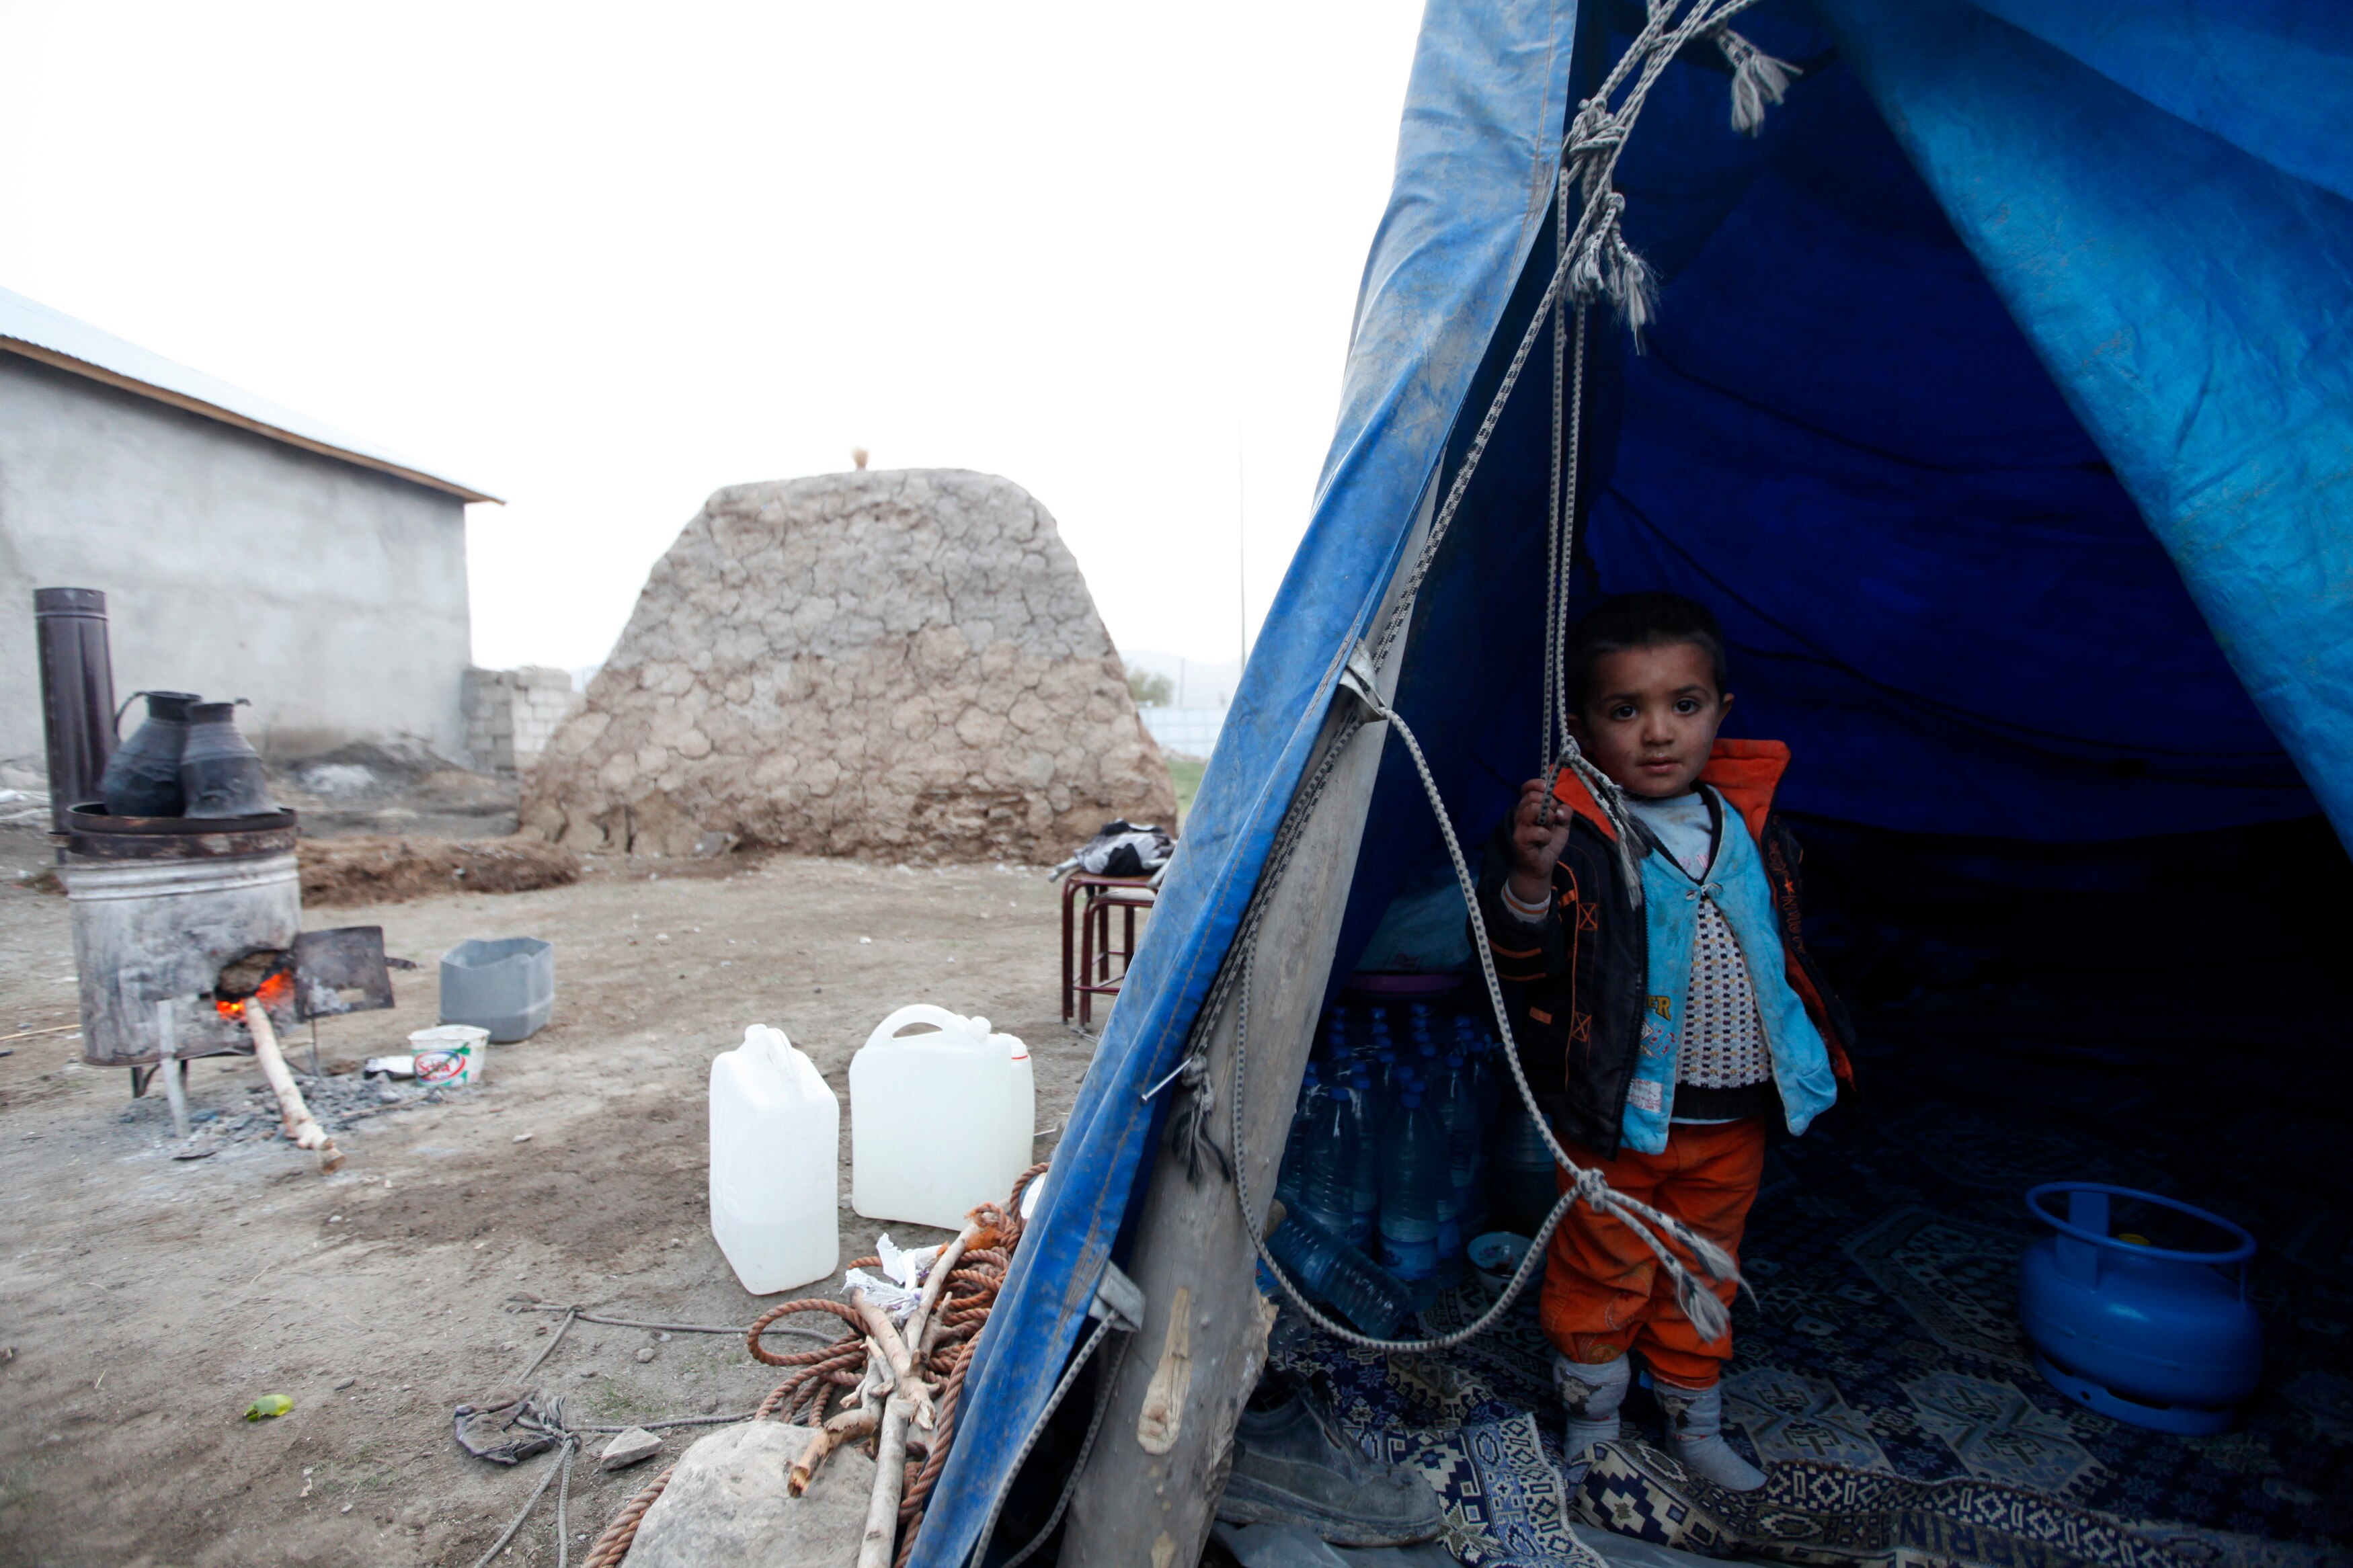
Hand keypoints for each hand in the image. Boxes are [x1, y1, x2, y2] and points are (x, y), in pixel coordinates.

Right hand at [1507, 777, 1568, 908]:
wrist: (1540, 867)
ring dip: (1548, 818)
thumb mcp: (1562, 825)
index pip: (1527, 787)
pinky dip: (1547, 837)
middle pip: (1532, 797)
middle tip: (1553, 818)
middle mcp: (1521, 814)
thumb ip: (1565, 813)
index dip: (1537, 784)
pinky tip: (1545, 842)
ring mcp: (1519, 827)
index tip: (1548, 791)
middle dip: (1549, 804)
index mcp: (1529, 807)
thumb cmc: (1548, 843)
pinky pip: (1538, 831)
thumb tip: (1561, 810)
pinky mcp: (1520, 841)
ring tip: (1549, 829)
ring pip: (1533, 809)